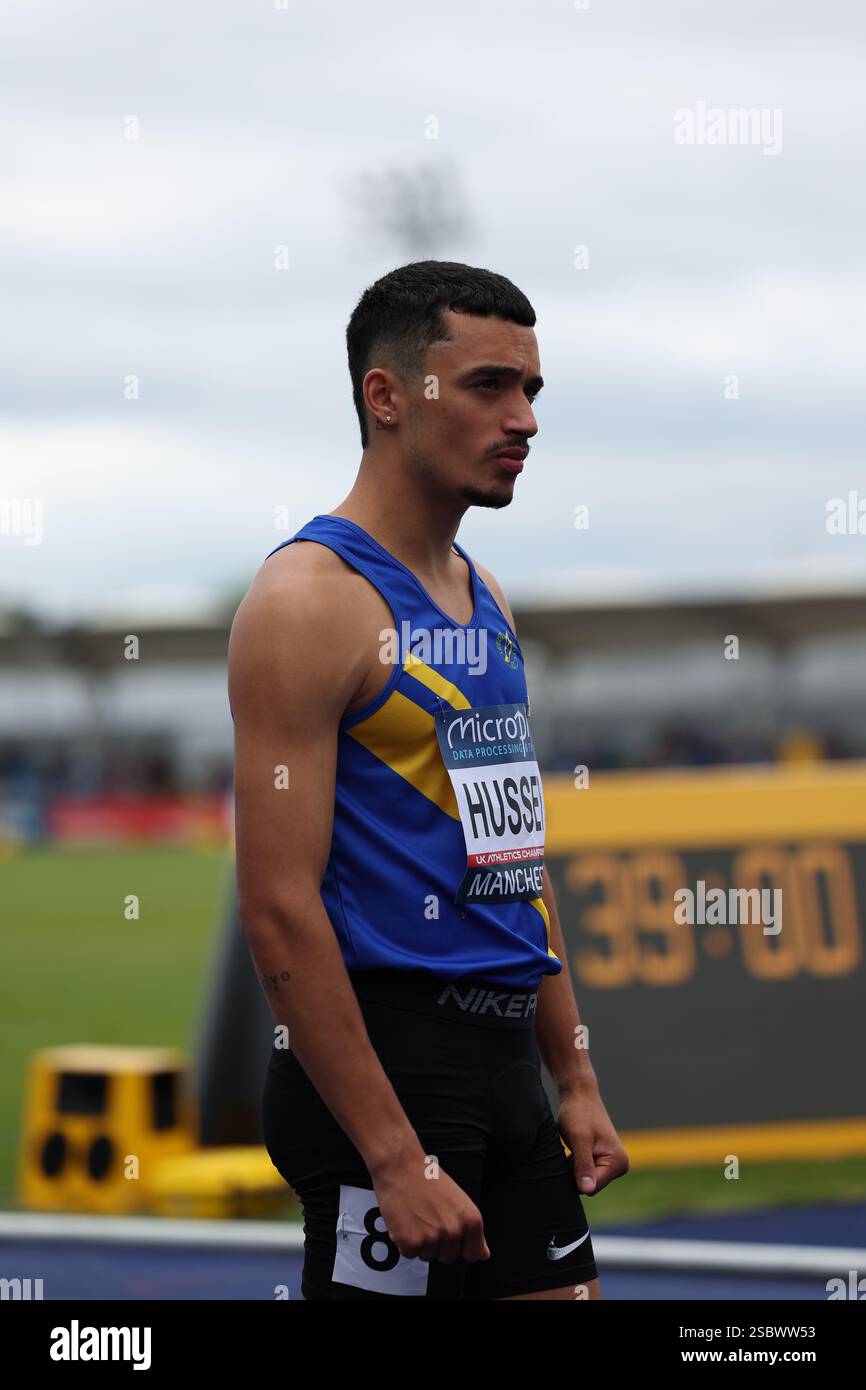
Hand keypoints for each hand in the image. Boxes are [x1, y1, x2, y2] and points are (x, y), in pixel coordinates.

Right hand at [371, 1148, 490, 1264]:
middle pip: (448, 1257)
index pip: (472, 1254)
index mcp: (471, 1220)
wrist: (401, 1166)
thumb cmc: (428, 1179)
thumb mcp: (459, 1200)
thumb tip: (483, 1254)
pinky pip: (409, 1254)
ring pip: (427, 1256)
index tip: (450, 1232)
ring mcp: (432, 1238)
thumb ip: (472, 1230)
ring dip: (420, 1242)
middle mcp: (454, 1231)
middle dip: (438, 1243)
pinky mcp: (410, 1242)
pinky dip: (404, 1242)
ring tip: (416, 1217)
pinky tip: (405, 1221)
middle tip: (429, 1218)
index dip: (460, 1245)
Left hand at [557, 1081, 628, 1195]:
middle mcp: (620, 1165)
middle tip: (573, 1150)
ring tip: (574, 1148)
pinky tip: (574, 1149)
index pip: (592, 1188)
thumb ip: (584, 1165)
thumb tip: (587, 1190)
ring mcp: (612, 1163)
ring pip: (586, 1179)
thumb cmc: (578, 1113)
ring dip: (575, 1166)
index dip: (576, 1175)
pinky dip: (576, 1163)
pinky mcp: (603, 1160)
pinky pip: (585, 1172)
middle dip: (576, 1171)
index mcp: (618, 1162)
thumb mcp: (579, 1140)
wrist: (579, 1094)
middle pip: (590, 1185)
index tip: (572, 1155)